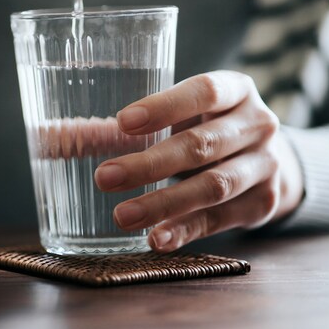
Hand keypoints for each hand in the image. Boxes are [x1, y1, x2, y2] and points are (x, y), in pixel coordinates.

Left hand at [94, 71, 304, 251]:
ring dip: (163, 203)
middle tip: (104, 178)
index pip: (204, 91)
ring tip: (122, 216)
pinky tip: (155, 239)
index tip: (123, 123)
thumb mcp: (184, 115)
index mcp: (236, 89)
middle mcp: (258, 124)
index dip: (164, 107)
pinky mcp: (263, 204)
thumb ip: (129, 125)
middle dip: (149, 164)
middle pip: (201, 145)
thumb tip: (57, 137)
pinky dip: (185, 230)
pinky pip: (220, 219)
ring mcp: (265, 165)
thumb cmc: (209, 127)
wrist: (270, 161)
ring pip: (213, 185)